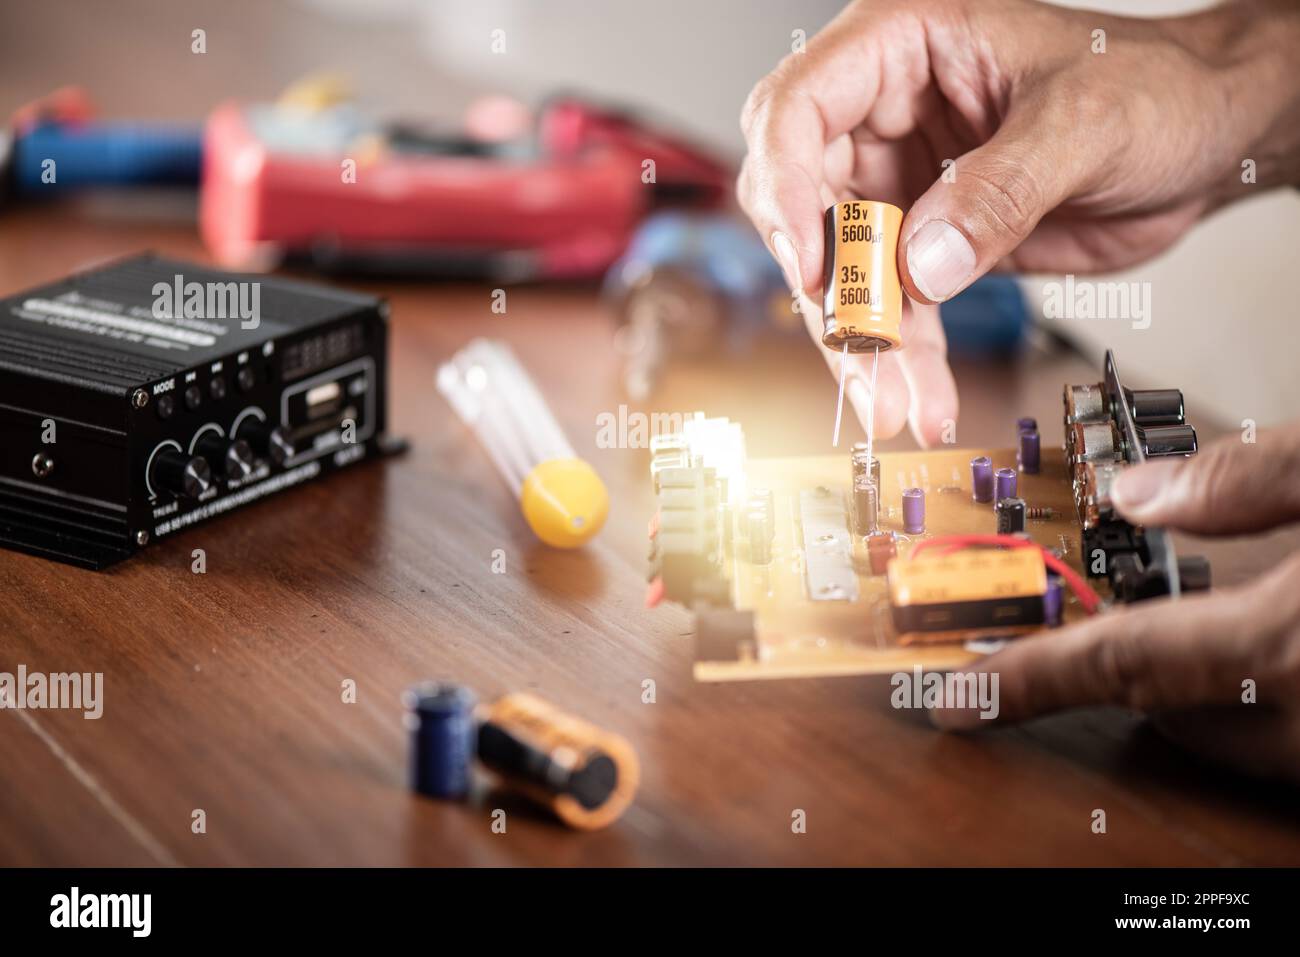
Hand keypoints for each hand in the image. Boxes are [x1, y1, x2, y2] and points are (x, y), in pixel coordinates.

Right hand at [736, 0, 1299, 444]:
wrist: (1206, 140)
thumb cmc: (1157, 88)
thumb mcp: (1086, 122)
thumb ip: (1001, 188)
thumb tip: (923, 262)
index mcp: (902, 46)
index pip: (798, 108)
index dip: (787, 187)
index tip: (814, 265)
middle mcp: (883, 113)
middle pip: (806, 207)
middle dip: (830, 293)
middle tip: (862, 357)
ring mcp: (900, 180)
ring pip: (843, 273)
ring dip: (864, 344)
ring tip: (896, 402)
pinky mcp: (925, 240)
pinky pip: (893, 305)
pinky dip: (902, 356)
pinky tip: (920, 397)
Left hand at [932, 423, 1299, 782]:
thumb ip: (1246, 480)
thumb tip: (1140, 493)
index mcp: (1286, 647)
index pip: (1120, 663)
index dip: (1028, 676)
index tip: (958, 695)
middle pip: (1167, 708)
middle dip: (1134, 658)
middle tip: (1140, 598)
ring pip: (1227, 735)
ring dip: (1203, 681)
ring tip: (1238, 612)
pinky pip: (1281, 742)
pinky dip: (1258, 699)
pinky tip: (1282, 648)